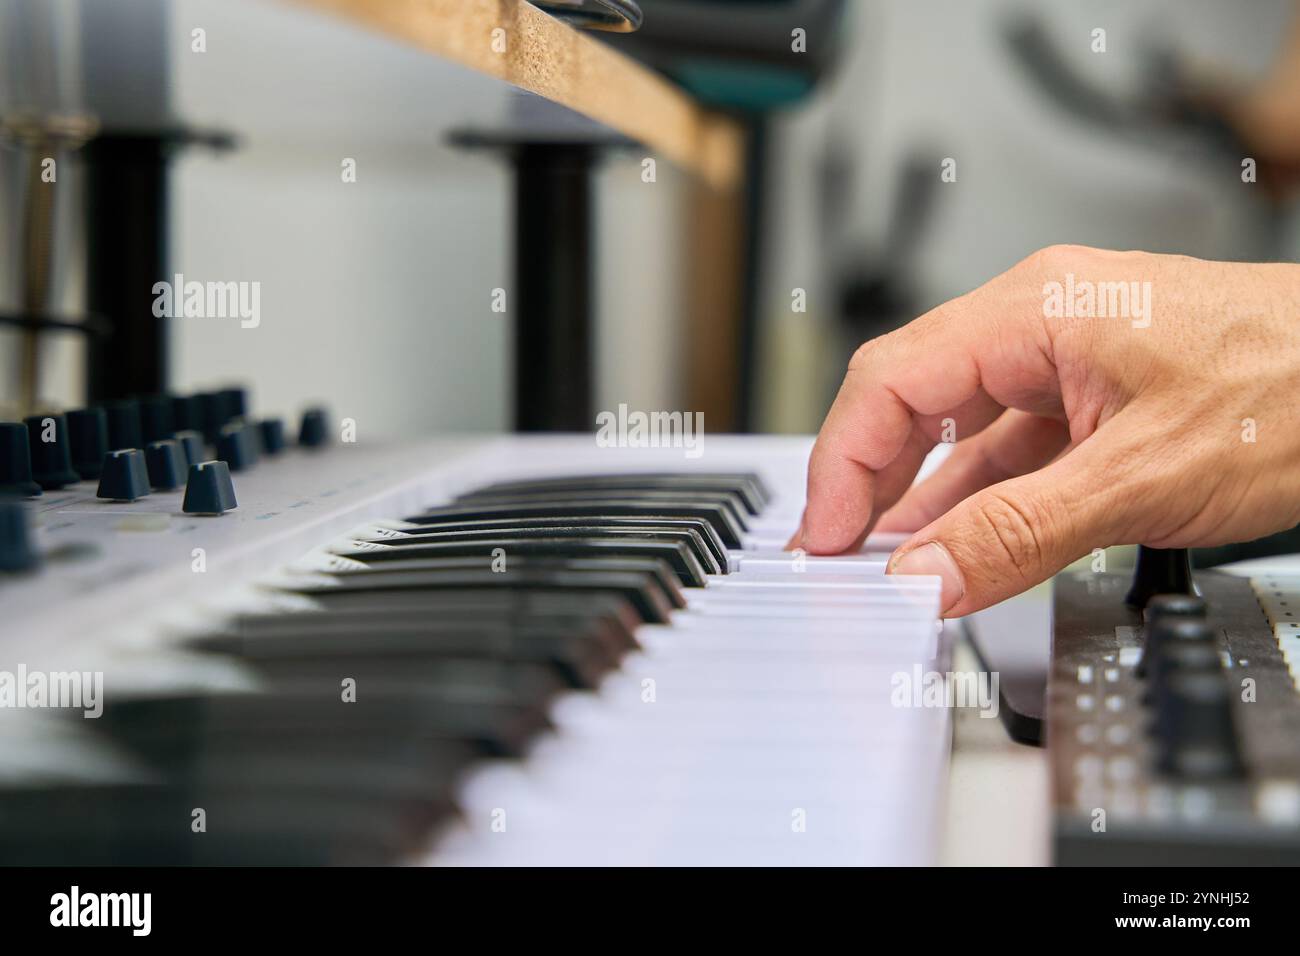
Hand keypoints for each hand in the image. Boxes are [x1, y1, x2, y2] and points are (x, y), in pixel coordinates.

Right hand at [789, 245, 1299, 615]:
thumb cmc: (1296, 387)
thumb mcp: (1140, 480)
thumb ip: (1016, 534)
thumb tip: (922, 578)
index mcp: (1034, 311)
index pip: (890, 380)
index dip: (842, 464)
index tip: (825, 540)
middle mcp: (1039, 321)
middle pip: (911, 398)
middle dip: (867, 480)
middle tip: (837, 557)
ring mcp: (1067, 357)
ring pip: (958, 426)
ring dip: (918, 495)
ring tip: (882, 562)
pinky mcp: (1094, 394)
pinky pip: (1008, 443)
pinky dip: (973, 494)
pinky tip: (950, 538)